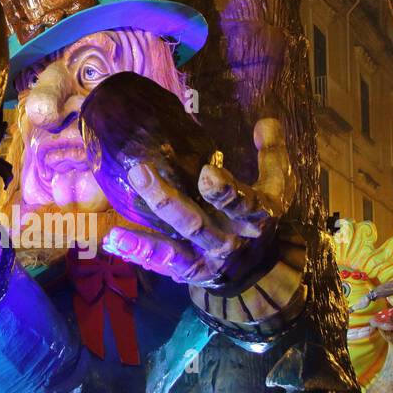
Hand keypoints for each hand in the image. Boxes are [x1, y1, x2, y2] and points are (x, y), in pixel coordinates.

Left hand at [103, 117, 291, 285]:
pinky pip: (163, 264)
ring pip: (176, 249)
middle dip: (167, 201)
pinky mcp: (189, 271)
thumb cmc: (260, 218)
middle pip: (196, 224)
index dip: (225, 192)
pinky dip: (139, 254)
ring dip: (147, 239)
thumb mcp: (278, 187)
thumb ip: (271, 154)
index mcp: (254, 217)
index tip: (206, 173)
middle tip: (140, 173)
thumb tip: (266, 121)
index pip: (241, 204)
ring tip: (115, 229)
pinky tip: (115, 242)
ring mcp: (206, 258)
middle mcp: (227, 241)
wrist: (258, 271)